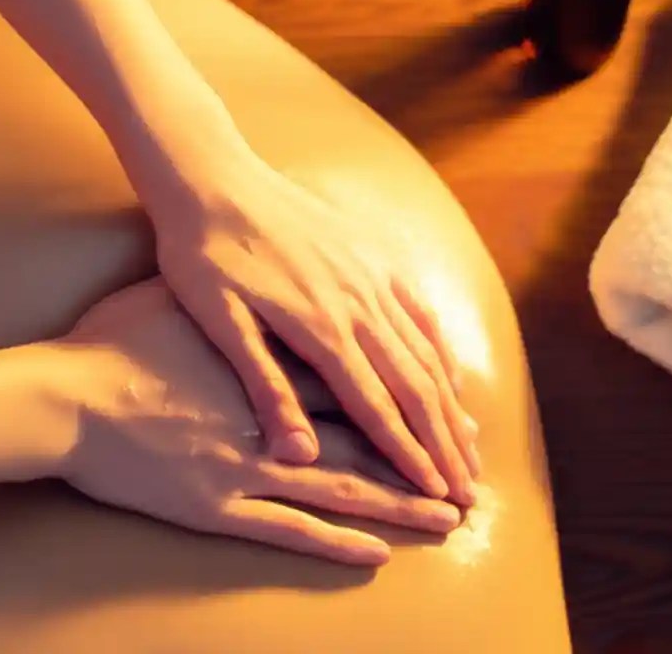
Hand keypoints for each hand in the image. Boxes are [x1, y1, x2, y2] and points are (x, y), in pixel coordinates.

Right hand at [58, 280, 460, 565]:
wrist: (66, 396)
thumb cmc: (117, 344)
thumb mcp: (183, 302)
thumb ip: (235, 304)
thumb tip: (264, 283)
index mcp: (273, 360)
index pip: (361, 380)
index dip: (408, 399)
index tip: (447, 414)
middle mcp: (274, 413)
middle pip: (367, 434)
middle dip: (423, 454)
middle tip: (471, 474)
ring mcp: (249, 463)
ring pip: (343, 486)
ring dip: (398, 503)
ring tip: (447, 517)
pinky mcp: (218, 504)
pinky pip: (287, 530)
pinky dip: (333, 542)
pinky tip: (374, 554)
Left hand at [145, 149, 479, 504]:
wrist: (212, 176)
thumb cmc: (202, 254)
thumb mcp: (221, 323)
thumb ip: (266, 387)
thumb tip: (299, 453)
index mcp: (321, 328)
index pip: (378, 408)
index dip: (410, 457)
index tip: (435, 495)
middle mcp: (359, 303)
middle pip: (415, 387)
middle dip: (444, 444)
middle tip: (467, 492)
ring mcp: (371, 274)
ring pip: (424, 352)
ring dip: (450, 405)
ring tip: (469, 448)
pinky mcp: (372, 252)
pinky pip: (418, 310)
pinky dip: (440, 351)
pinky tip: (450, 376)